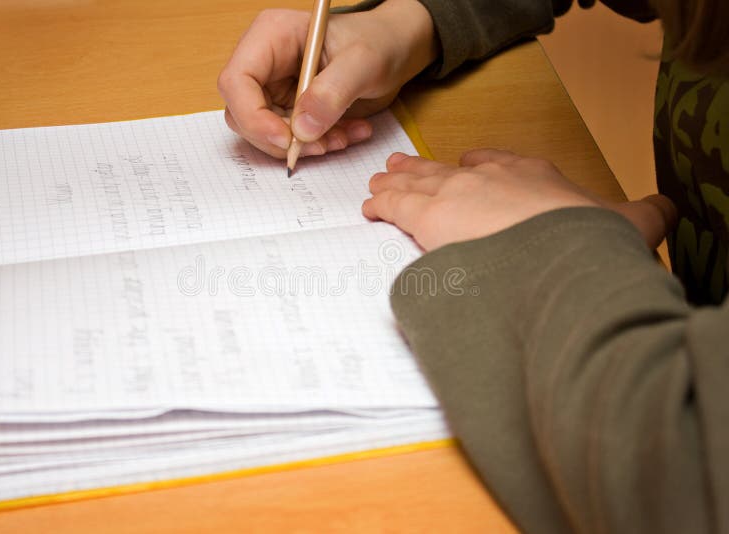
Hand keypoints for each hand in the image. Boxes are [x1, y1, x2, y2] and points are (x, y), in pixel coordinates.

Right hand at [218, 0, 437, 157]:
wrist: (393, 51)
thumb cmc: (378, 42)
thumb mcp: (363, 62)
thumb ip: (333, 92)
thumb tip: (301, 128)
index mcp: (271, 36)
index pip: (236, 81)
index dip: (253, 116)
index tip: (287, 139)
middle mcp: (265, 63)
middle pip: (244, 113)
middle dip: (281, 139)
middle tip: (322, 145)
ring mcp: (274, 88)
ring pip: (265, 133)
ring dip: (304, 146)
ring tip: (343, 137)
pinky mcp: (288, 109)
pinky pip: (289, 139)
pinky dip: (316, 145)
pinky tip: (346, 134)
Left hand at [363, 150, 676, 250]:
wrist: (561, 258)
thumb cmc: (591, 244)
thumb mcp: (631, 224)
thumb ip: (642, 214)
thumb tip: (665, 209)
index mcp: (531, 174)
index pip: (493, 163)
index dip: (473, 167)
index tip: (462, 166)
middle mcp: (488, 178)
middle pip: (446, 172)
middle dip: (423, 171)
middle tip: (401, 169)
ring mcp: (455, 196)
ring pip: (417, 186)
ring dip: (397, 184)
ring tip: (379, 184)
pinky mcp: (428, 219)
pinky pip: (395, 207)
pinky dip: (381, 205)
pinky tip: (371, 207)